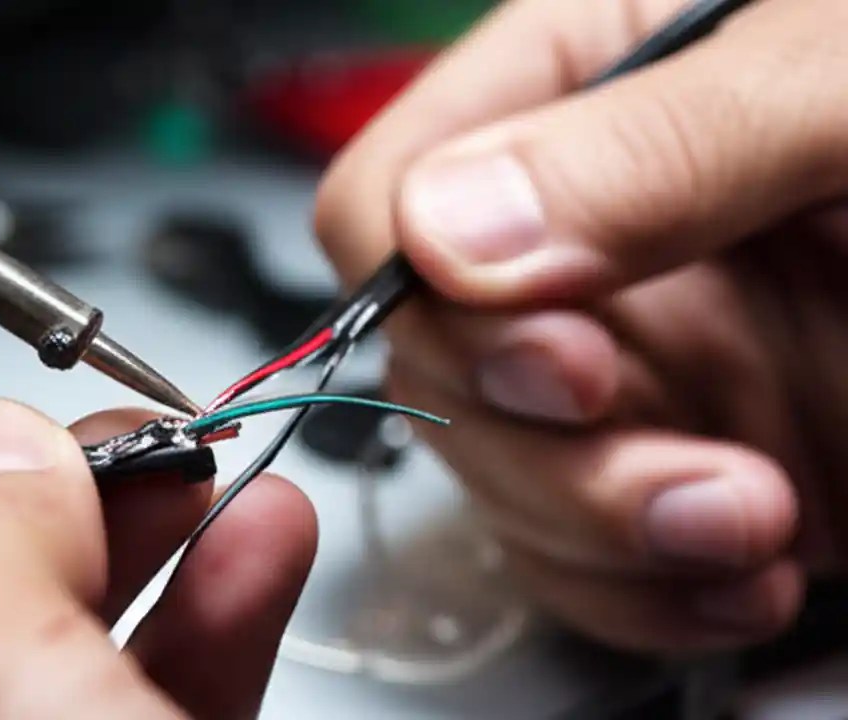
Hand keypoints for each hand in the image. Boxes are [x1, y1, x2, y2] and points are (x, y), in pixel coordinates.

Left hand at [0, 399, 316, 718]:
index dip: (3, 468)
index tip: (98, 419)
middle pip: (13, 578)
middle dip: (106, 488)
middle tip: (181, 437)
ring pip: (105, 631)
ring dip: (188, 533)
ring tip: (246, 474)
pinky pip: (185, 681)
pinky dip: (234, 609)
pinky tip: (267, 549)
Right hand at [315, 0, 847, 652]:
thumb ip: (667, 145)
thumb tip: (455, 232)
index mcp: (598, 87)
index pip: (394, 195)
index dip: (437, 292)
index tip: (561, 351)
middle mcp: (597, 233)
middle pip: (435, 359)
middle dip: (537, 444)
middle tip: (664, 460)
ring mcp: (652, 357)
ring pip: (500, 474)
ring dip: (598, 532)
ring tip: (745, 524)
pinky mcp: (701, 458)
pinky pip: (587, 552)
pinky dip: (644, 590)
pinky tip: (744, 569)